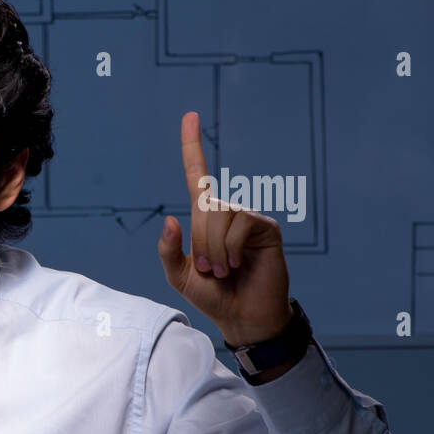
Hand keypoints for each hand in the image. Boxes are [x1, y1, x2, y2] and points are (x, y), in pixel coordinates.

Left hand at [157, 112, 293, 345]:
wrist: (242, 317)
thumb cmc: (213, 295)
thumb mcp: (179, 275)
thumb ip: (168, 250)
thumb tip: (169, 218)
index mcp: (205, 219)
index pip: (197, 176)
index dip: (192, 147)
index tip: (190, 116)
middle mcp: (227, 212)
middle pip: (203, 207)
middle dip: (200, 241)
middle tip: (210, 269)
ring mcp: (248, 218)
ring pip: (219, 215)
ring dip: (213, 247)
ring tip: (222, 269)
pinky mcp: (266, 228)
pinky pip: (239, 224)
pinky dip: (230, 247)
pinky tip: (236, 264)